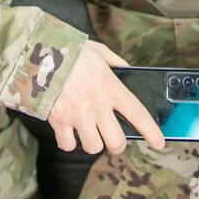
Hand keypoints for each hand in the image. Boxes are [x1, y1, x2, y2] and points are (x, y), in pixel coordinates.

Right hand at [48, 41, 165, 154]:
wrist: (40, 54)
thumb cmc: (71, 52)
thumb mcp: (99, 51)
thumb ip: (115, 62)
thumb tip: (127, 69)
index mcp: (111, 88)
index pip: (138, 114)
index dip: (151, 132)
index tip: (159, 143)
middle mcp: (97, 106)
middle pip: (116, 142)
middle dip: (117, 145)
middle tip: (112, 139)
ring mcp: (78, 116)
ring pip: (94, 147)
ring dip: (93, 143)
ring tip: (89, 133)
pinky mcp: (59, 121)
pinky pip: (68, 145)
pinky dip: (70, 142)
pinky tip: (69, 132)